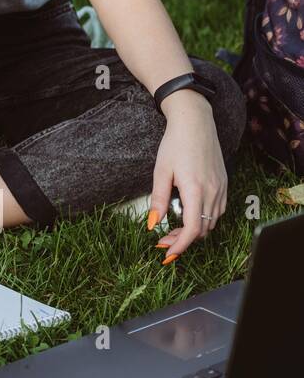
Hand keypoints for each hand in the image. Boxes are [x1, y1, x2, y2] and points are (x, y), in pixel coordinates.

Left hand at [148, 94, 226, 264]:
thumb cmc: (175, 144)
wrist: (195, 122)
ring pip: (211, 221)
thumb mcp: (161, 171)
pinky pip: (217, 210)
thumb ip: (158, 199)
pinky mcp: (224, 183)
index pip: (193, 229)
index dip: (181, 245)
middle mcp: (213, 191)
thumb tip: (153, 224)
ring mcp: (221, 188)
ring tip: (173, 231)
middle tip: (163, 242)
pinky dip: (204, 219)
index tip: (167, 254)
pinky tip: (189, 216)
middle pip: (203, 229)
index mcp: (195, 189)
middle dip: (183, 240)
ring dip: (194, 230)